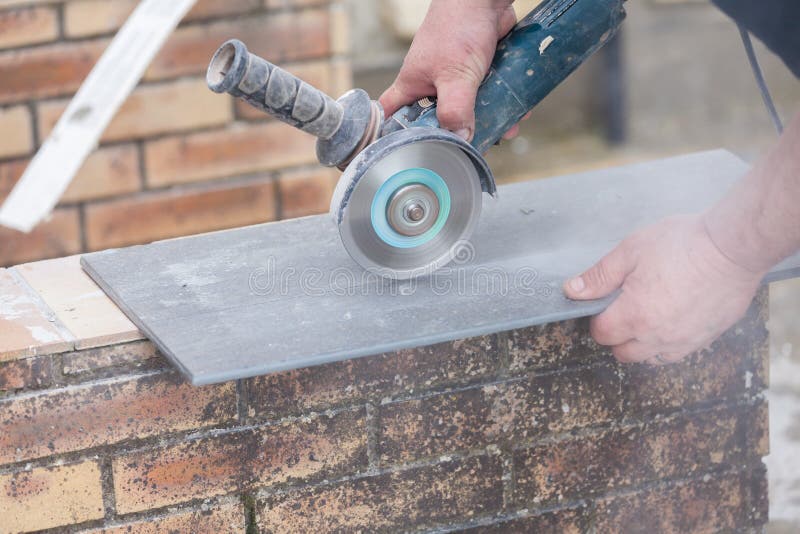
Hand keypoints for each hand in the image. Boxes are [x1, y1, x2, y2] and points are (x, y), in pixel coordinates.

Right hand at [379, 0, 517, 141]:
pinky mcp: (478, 68)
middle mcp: (431, 81)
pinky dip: (502, 100)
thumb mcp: (455, 76)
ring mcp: (456, 75)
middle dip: (458, 132)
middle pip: (438, 117)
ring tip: (508, 129)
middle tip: (475, 146)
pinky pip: (489, 92)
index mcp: (413, 84)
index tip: (405, 153)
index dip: (394, 133)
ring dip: (489, 118)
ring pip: (469, 106)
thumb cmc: (458, 26)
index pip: (392, 113)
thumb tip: (460, 138)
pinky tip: (519, 109)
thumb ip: (456, 109)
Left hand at [563, 214, 764, 364]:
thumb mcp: (631, 251)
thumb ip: (600, 275)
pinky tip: (670, 319)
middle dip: (616, 335)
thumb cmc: (683, 244)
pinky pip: (677, 353)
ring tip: (647, 314)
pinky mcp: (706, 338)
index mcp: (635, 315)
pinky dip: (666, 343)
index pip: (602, 334)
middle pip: (623, 353)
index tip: (605, 302)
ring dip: (641, 343)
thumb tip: (573, 290)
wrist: (734, 248)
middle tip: (623, 308)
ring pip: (650, 357)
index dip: (598, 318)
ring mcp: (683, 341)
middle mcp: (658, 337)